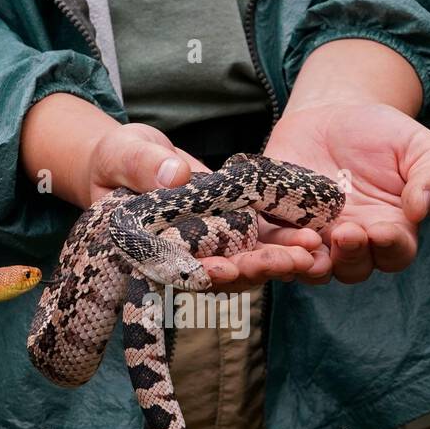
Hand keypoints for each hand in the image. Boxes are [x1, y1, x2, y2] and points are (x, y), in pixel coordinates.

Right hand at [19, 94, 320, 290]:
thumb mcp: (122, 155)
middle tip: (294, 262)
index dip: (205, 273)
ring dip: (282, 257)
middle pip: (226, 272)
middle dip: (259, 268)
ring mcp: (213, 246)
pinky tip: (315, 233)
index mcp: (154, 253)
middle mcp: (189, 258)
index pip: (180, 270)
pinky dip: (286, 237)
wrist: (130, 159)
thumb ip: (142, 165)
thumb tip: (176, 175)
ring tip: (313, 249)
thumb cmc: (115, 159)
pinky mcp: (233, 228)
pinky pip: (262, 237)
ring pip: (250, 259)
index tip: (228, 270)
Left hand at [263, 102, 429, 283]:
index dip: (390, 247)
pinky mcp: (279, 226)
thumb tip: (422, 209)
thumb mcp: (417, 147)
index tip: (383, 231)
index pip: (395, 253)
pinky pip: (272, 248)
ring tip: (307, 247)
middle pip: (353, 267)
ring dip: (308, 265)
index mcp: (391, 230)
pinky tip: (273, 241)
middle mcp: (353, 243)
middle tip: (345, 233)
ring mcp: (315, 238)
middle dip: (350, 255)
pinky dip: (271, 250)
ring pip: (311, 268)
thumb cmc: (383, 134)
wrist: (333, 114)